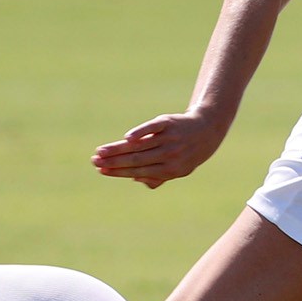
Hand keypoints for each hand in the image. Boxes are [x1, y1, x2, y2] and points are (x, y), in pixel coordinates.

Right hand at [91, 110, 229, 188]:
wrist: (206, 131)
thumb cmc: (186, 153)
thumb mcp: (177, 169)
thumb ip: (158, 177)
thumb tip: (135, 178)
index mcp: (169, 170)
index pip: (139, 171)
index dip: (119, 172)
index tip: (102, 170)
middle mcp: (169, 155)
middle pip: (136, 159)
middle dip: (114, 161)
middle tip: (95, 161)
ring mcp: (169, 138)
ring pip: (140, 145)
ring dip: (118, 148)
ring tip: (101, 150)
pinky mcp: (168, 122)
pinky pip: (153, 128)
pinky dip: (140, 132)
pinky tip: (127, 138)